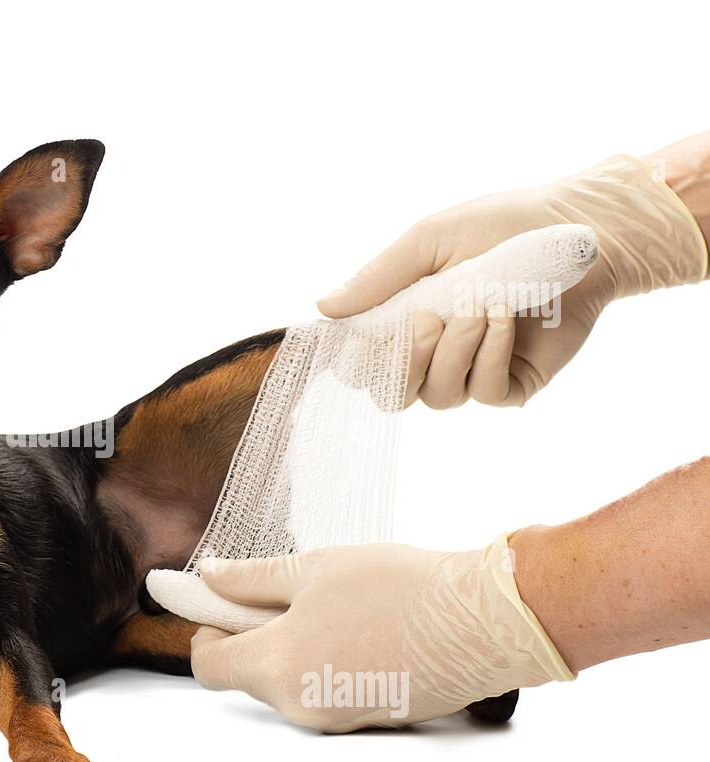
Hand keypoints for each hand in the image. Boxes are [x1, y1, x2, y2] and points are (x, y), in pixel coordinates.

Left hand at [189, 536, 574, 731]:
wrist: (482, 621)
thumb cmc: (399, 587)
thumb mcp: (314, 568)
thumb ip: (251, 579)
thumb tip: (208, 578)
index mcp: (276, 665)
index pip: (208, 665)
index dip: (208, 630)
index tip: (224, 604)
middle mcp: (299, 705)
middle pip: (250, 674)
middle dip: (257, 635)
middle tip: (287, 592)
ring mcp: (336, 718)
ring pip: (290, 681)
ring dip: (296, 647)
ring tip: (336, 606)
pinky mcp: (370, 719)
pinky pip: (328, 690)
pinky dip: (331, 662)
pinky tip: (364, 628)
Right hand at [320, 155, 707, 407]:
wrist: (579, 231)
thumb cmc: (503, 226)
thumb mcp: (429, 240)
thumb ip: (376, 278)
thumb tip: (323, 307)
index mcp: (403, 318)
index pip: (361, 364)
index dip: (356, 363)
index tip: (362, 341)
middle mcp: (434, 351)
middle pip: (391, 395)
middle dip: (402, 364)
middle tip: (424, 322)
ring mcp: (473, 369)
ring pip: (437, 396)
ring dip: (452, 352)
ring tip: (479, 308)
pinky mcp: (514, 383)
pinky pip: (485, 391)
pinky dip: (489, 355)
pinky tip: (504, 319)